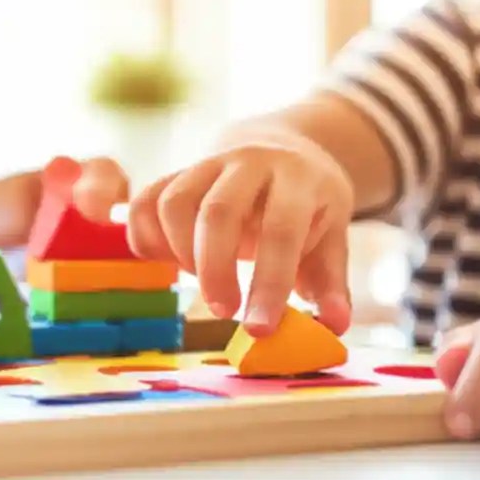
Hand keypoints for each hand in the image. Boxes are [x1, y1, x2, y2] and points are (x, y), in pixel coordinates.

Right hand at [125, 128, 353, 335]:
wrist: (280, 150)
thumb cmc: (306, 205)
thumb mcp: (331, 234)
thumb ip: (330, 281)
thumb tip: (334, 325)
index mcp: (297, 177)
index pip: (281, 230)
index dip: (268, 283)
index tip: (259, 330)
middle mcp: (249, 161)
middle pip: (219, 211)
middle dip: (215, 270)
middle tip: (223, 312)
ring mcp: (207, 163)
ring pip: (175, 203)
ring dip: (180, 254)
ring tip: (204, 281)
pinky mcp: (175, 173)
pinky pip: (145, 202)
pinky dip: (146, 239)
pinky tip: (170, 262)